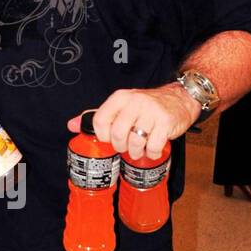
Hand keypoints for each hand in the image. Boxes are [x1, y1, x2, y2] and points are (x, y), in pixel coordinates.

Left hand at [67, 82, 200, 159]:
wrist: (179, 99)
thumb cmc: (147, 105)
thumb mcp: (121, 106)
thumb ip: (98, 116)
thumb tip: (71, 125)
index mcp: (120, 98)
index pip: (100, 121)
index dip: (103, 136)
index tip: (109, 139)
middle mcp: (135, 102)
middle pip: (117, 134)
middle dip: (120, 146)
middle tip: (126, 146)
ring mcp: (151, 112)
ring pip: (135, 142)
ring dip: (136, 152)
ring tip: (140, 148)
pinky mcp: (165, 122)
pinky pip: (153, 146)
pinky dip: (151, 153)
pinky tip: (152, 149)